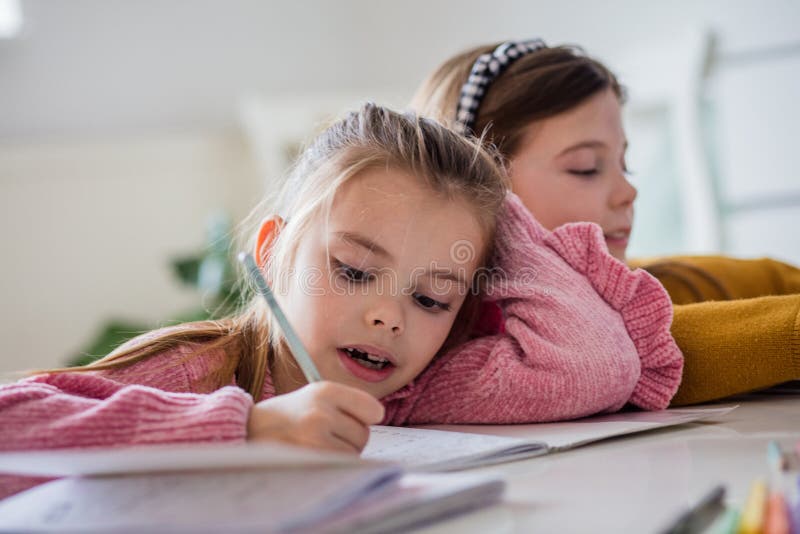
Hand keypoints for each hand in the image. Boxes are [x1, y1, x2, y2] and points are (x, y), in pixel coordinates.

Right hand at [246, 381, 384, 453]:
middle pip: (364, 435)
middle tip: (327, 434)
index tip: (360, 419)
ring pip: (353, 453)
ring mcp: (314, 439)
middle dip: (350, 437)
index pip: (372, 409)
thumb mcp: (313, 395)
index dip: (368, 417)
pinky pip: (338, 466)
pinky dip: (331, 464)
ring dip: (341, 453)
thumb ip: (346, 402)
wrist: (247, 430)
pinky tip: (314, 455)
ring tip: (317, 445)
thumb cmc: (286, 415)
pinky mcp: (308, 461)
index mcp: (325, 391)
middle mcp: (321, 412)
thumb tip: (378, 415)